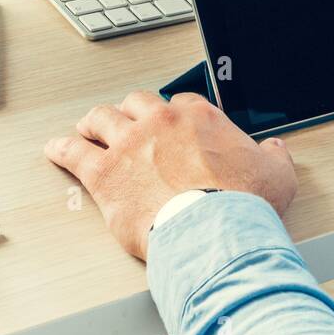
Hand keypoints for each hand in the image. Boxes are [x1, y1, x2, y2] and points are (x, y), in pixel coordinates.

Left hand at [45, 91, 296, 259]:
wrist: (214, 232)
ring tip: (88, 128)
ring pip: (100, 118)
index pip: (180, 102)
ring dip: (93, 122)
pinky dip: (62, 149)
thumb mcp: (277, 174)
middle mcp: (161, 122)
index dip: (175, 115)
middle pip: (136, 102)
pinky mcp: (104, 174)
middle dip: (130, 110)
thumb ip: (275, 157)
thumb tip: (275, 150)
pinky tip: (56, 150)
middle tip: (126, 121)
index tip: (173, 127)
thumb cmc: (243, 205)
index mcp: (199, 117)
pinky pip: (73, 153)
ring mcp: (129, 144)